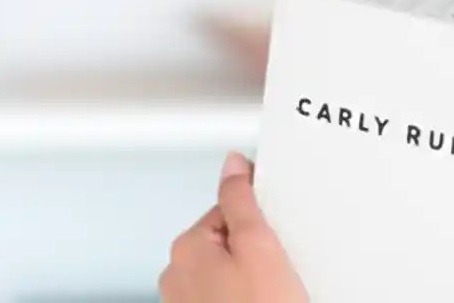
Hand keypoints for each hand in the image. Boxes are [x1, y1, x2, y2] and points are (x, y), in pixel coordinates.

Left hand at [159, 151, 307, 302]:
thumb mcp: (259, 246)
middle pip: (226, 240)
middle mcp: (176, 273)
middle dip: (253, 250)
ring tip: (270, 291)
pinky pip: (226, 293)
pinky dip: (244, 295)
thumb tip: (232, 164)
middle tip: (276, 269)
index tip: (274, 228)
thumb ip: (242, 199)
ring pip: (227, 270)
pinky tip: (261, 300)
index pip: (228, 208)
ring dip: (249, 276)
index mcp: (186, 246)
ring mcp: (185, 299)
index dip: (259, 216)